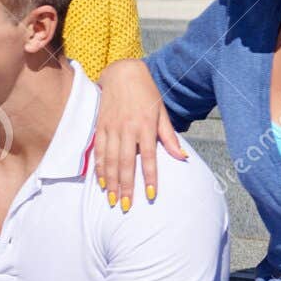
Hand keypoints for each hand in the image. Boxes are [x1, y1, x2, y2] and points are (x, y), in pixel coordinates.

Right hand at [95, 59, 185, 212]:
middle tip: (125, 206)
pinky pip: (98, 151)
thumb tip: (182, 157)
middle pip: (126, 163)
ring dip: (111, 182)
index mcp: (146, 125)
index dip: (149, 177)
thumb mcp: (162, 112)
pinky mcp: (99, 126)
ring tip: (112, 199)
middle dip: (126, 187)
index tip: (150, 195)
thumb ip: (169, 136)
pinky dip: (99, 168)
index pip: (148, 157)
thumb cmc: (147, 94)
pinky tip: (101, 182)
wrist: (123, 73)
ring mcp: (111, 128)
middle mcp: (127, 128)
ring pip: (109, 160)